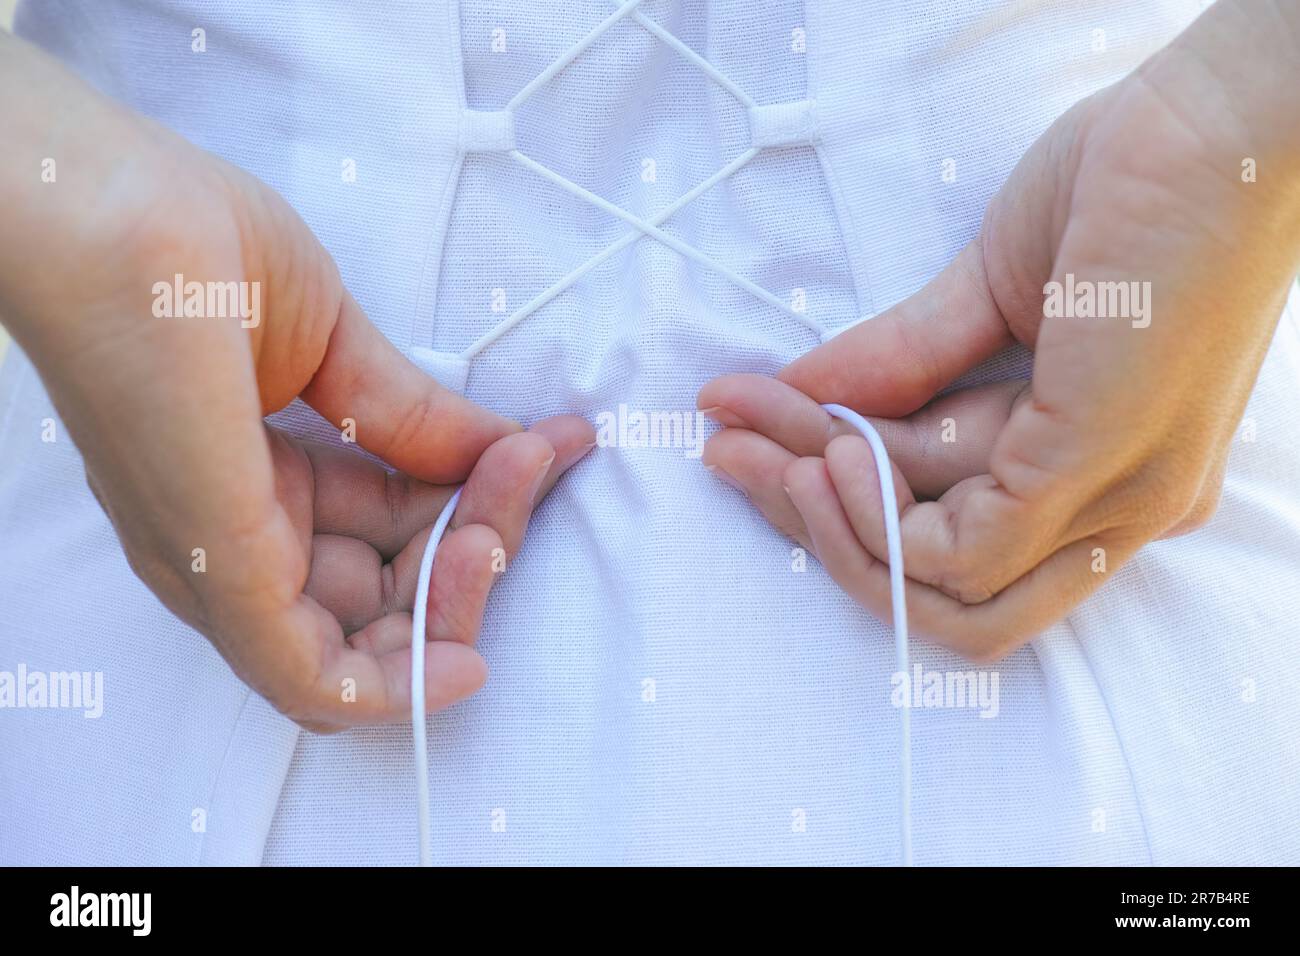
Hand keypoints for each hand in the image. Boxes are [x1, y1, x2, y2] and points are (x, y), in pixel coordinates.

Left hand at [0, 33, 594, 728]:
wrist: (102, 202)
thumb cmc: (188, 244)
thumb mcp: (335, 345)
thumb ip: (416, 416)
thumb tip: (512, 450)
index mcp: (254, 487)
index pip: (387, 537)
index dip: (473, 505)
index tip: (540, 449)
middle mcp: (231, 541)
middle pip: (381, 599)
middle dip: (471, 554)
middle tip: (525, 476)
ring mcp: (219, 561)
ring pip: (360, 647)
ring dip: (449, 605)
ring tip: (499, 527)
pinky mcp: (219, 568)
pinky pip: (310, 678)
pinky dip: (395, 687)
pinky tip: (466, 663)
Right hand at [698, 1, 1299, 660]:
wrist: (1225, 113)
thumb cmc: (1134, 186)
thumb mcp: (987, 291)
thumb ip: (897, 363)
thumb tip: (793, 397)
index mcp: (1099, 474)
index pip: (949, 531)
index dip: (839, 499)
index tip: (751, 439)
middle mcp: (1114, 511)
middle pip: (942, 588)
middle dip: (819, 525)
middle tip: (732, 452)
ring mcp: (1112, 502)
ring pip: (948, 595)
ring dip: (835, 528)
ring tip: (769, 450)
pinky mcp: (1094, 473)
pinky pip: (961, 557)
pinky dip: (874, 520)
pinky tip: (826, 454)